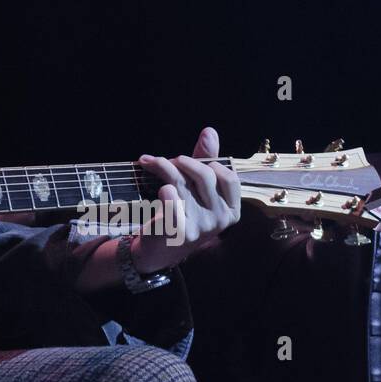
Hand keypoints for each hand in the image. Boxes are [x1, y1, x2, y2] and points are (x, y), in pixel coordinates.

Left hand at [133, 126, 240, 273]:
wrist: (156, 250)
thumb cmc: (180, 213)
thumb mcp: (195, 187)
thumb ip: (205, 160)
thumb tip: (210, 131)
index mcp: (231, 210)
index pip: (228, 176)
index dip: (207, 162)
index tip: (186, 161)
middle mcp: (219, 220)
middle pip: (205, 176)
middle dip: (183, 161)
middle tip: (165, 161)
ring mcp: (201, 228)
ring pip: (182, 184)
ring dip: (163, 167)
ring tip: (149, 162)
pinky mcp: (179, 233)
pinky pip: (173, 202)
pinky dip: (165, 189)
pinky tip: (159, 187)